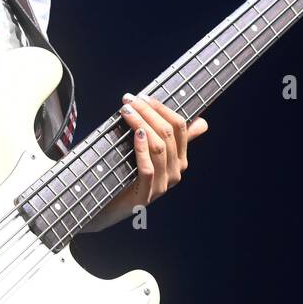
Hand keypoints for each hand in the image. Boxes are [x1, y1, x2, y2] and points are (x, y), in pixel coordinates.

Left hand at [82, 93, 208, 231]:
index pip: (180, 126)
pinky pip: (148, 168)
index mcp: (179, 160)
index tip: (143, 96)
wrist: (102, 207)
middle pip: (168, 134)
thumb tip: (200, 121)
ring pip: (159, 148)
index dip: (161, 108)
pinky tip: (137, 134)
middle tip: (129, 100)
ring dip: (142, 124)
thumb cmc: (123, 174)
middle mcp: (175, 173)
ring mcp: (161, 186)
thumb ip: (166, 136)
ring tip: (126, 111)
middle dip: (148, 112)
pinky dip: (142, 149)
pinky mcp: (145, 196)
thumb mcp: (147, 152)